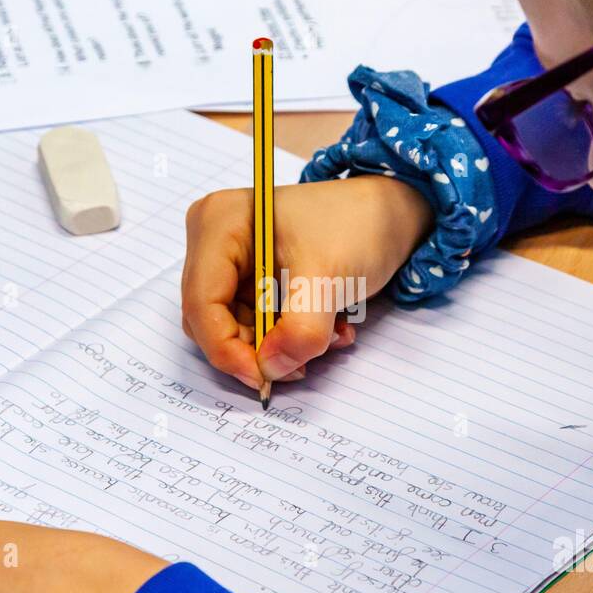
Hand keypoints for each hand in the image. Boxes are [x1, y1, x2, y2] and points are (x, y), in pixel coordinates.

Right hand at [182, 175, 432, 387]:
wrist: (391, 215)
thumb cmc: (359, 224)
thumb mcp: (330, 278)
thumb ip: (300, 329)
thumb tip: (270, 369)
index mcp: (219, 224)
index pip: (201, 302)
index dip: (225, 348)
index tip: (262, 378)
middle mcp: (215, 241)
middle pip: (211, 320)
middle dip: (256, 349)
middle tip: (300, 364)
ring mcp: (232, 262)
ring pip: (235, 329)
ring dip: (281, 345)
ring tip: (330, 335)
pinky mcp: (252, 280)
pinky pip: (256, 326)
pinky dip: (289, 337)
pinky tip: (329, 327)